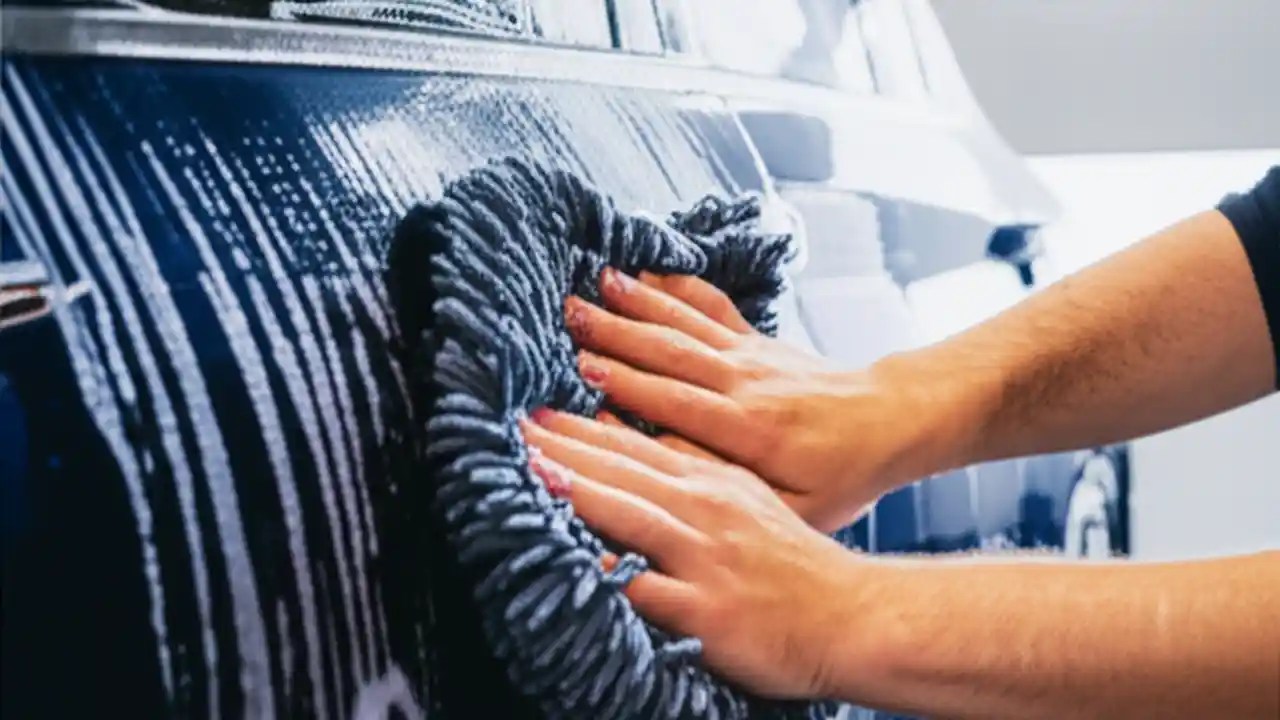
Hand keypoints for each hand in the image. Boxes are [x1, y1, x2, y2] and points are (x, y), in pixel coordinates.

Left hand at [520, 410, 869, 699]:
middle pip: (621, 469)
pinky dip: (607, 573)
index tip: (532, 411)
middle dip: (562, 447)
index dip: (579, 427)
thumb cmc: (793, 559)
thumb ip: (690, 465)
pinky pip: (646, 590)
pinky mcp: (707, 609)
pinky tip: (569, 560)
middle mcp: (704, 509)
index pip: (633, 444)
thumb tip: (628, 435)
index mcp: (711, 480)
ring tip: (529, 471)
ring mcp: (705, 557)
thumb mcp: (745, 494)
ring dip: (575, 490)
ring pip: (629, 513)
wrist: (852, 614)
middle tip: (510, 427)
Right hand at [567, 268, 939, 531]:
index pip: (674, 402)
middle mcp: (745, 381)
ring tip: (591, 283)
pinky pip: (711, 307)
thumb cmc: (838, 476)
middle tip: (565, 316)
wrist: (887, 423)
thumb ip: (730, 486)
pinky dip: (677, 286)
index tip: (578, 368)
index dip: (625, 384)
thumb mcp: (795, 505)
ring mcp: (750, 355)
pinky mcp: (755, 340)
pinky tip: (645, 270)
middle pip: (669, 351)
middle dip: (614, 332)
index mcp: (750, 429)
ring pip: (683, 323)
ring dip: (635, 302)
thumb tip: (665, 461)